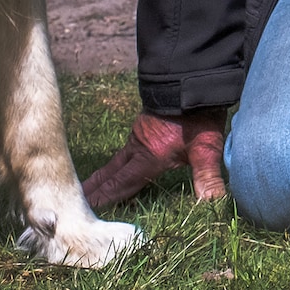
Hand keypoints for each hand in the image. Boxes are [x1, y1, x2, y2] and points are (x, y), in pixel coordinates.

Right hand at [81, 108, 227, 211]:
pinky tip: (120, 163)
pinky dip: (116, 162)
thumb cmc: (198, 117)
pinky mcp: (146, 125)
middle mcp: (138, 148)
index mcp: (148, 157)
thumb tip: (214, 205)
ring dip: (103, 175)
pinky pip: (125, 150)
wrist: (193, 80)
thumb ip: (208, 177)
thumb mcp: (207, 148)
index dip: (104, 198)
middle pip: (111, 172)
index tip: (85, 209)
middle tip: (75, 200)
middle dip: (95, 188)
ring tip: (88, 187)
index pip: (121, 183)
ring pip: (116, 160)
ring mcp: (140, 135)